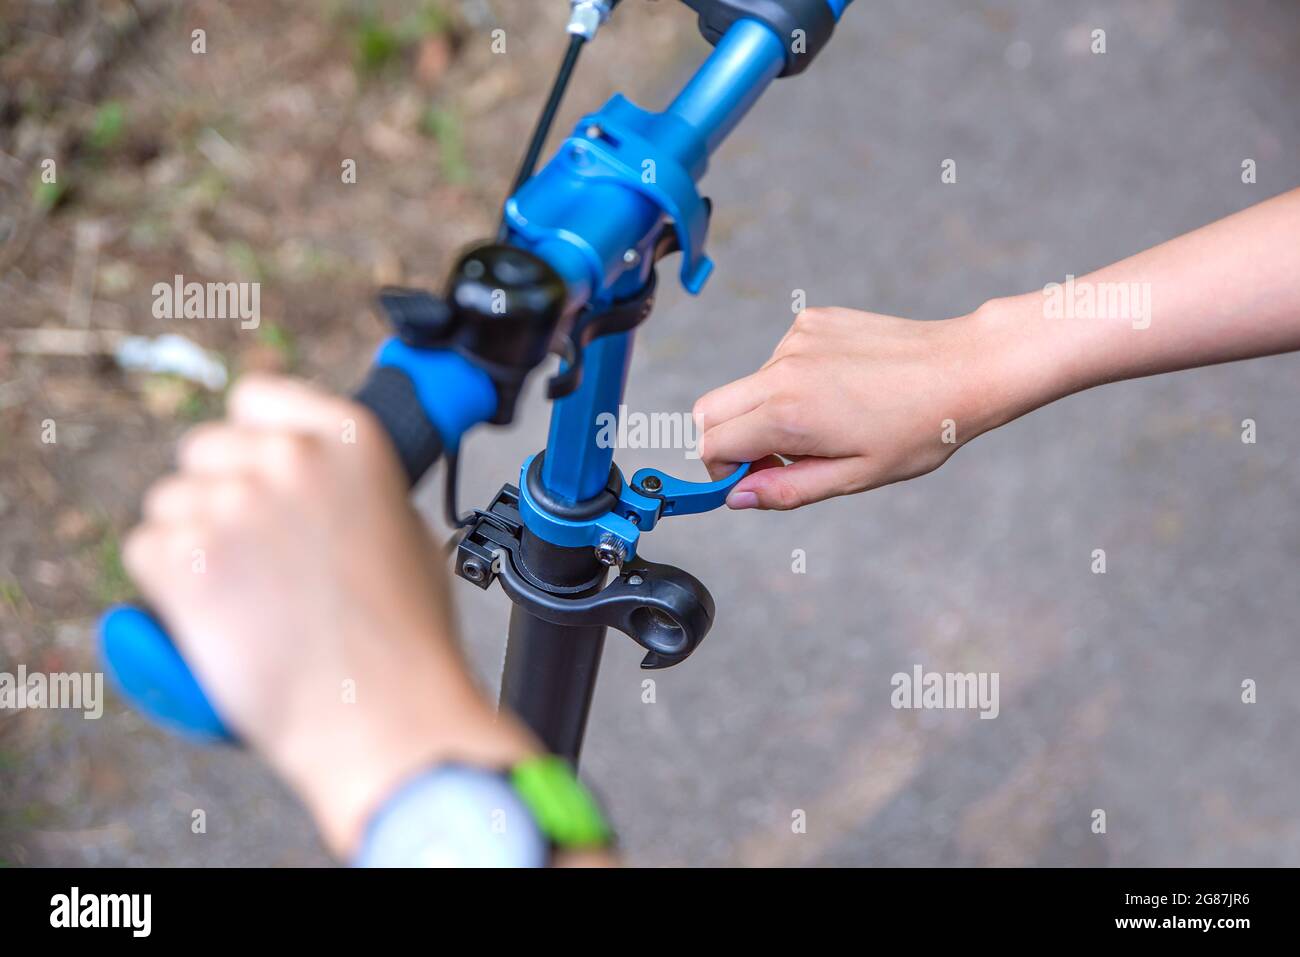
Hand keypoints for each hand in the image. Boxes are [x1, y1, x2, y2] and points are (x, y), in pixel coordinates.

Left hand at [123, 375, 536, 855]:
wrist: (384, 714)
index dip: (250, 438)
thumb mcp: (408, 530)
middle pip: (202, 450)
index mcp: (351, 438)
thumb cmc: (407, 638)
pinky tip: (217, 616)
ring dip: (191, 543)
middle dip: (215, 496)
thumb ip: (355, 487)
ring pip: (169, 504)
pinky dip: (166, 586)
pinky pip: (146, 550)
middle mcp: (291, 457)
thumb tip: (321, 478)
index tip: (257, 473)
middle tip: (252, 557)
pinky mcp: (188, 558)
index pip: (257, 397)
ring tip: (243, 598)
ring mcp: (237, 503)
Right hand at [694, 304, 1043, 509]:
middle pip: (711, 409)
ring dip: (769, 411)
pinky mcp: (812, 321)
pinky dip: (793, 381)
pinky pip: (779, 360)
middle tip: (775, 459)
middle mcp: (782, 370)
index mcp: (788, 414)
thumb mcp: (854, 477)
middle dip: (727, 440)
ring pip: (749, 387)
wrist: (964, 368)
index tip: (755, 481)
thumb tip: (737, 498)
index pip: (712, 444)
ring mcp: (796, 340)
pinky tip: (840, 390)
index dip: (723, 472)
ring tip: (830, 421)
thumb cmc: (918, 430)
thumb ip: (787, 489)